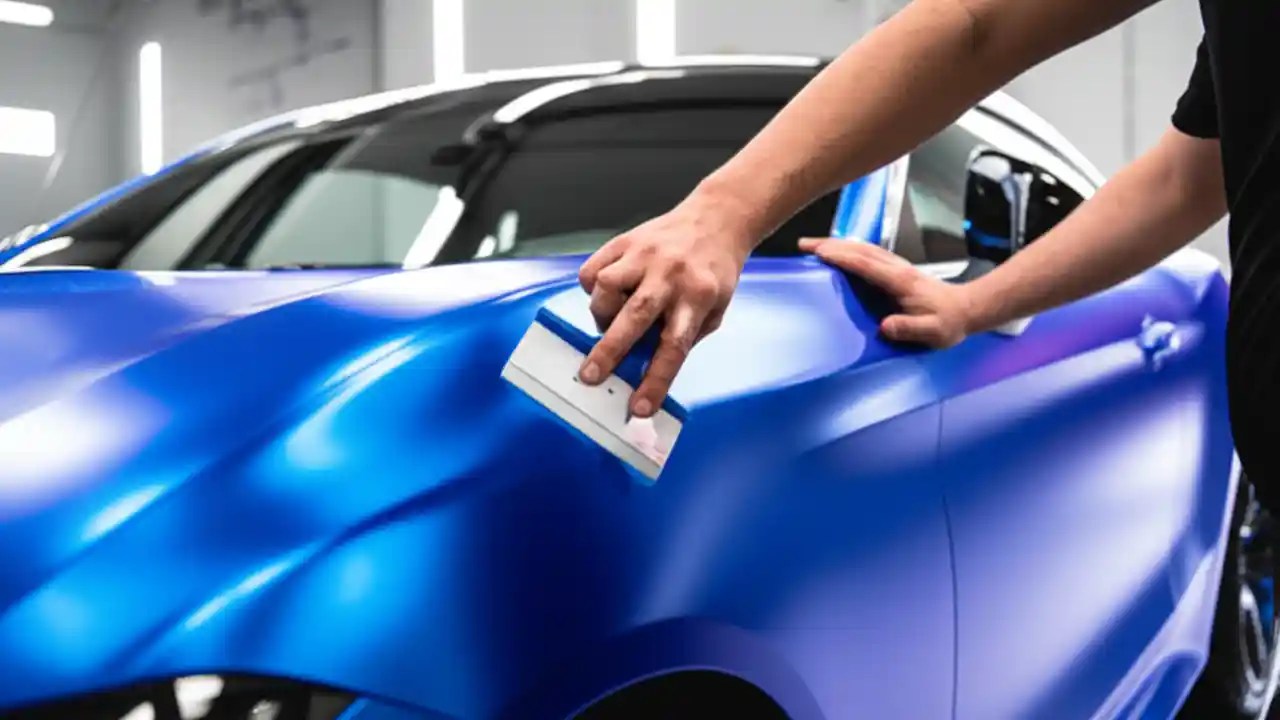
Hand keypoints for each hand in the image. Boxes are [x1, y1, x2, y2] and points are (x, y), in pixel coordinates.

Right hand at [577, 197, 753, 417]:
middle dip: (609, 351)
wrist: (717, 219)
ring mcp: (645, 255)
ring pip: (607, 287)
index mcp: (698, 297)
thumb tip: (642, 366)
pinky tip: (606, 294)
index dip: (655, 381)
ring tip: (609, 322)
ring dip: (601, 313)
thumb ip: (681, 336)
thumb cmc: (714, 273)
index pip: (674, 347)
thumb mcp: (714, 310)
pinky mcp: (625, 241)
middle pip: (635, 317)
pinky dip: (592, 288)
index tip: (639, 408)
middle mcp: (670, 275)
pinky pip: (594, 269)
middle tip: (589, 377)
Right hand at [799, 237, 974, 347]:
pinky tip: (836, 252)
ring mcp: (895, 266)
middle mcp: (896, 268)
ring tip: (812, 246)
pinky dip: (848, 250)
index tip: (819, 253)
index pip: (866, 264)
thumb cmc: (947, 323)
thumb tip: (884, 326)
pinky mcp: (894, 269)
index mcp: (901, 281)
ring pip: (862, 248)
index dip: (842, 257)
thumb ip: (910, 329)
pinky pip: (866, 254)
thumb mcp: (933, 333)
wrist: (965, 309)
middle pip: (859, 249)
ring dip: (837, 244)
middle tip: (803, 245)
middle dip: (830, 245)